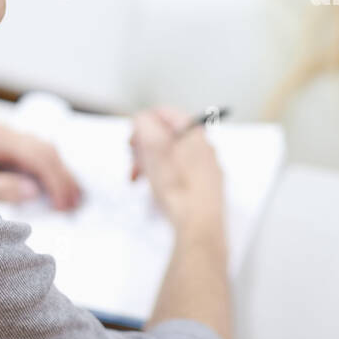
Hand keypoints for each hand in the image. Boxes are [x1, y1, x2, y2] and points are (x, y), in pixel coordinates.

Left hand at [0, 125, 81, 209]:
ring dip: (57, 173)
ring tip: (69, 200)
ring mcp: (2, 135)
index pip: (40, 156)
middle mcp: (3, 131)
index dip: (57, 181)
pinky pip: (29, 154)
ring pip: (41, 151)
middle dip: (63, 177)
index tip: (65, 206)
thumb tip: (34, 192)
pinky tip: (49, 189)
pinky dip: (44, 171)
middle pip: (46, 150)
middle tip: (74, 205)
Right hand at [129, 108, 224, 233]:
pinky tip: (155, 190)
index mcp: (194, 134)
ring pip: (172, 157)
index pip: (167, 114)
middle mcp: (204, 148)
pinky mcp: (204, 188)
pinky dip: (164, 178)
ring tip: (138, 178)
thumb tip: (142, 118)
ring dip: (151, 164)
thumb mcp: (154, 148)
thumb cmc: (178, 187)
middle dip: (145, 147)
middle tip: (133, 161)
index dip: (144, 123)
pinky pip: (180, 175)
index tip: (132, 138)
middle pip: (168, 137)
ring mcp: (206, 169)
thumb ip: (145, 125)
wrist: (198, 224)